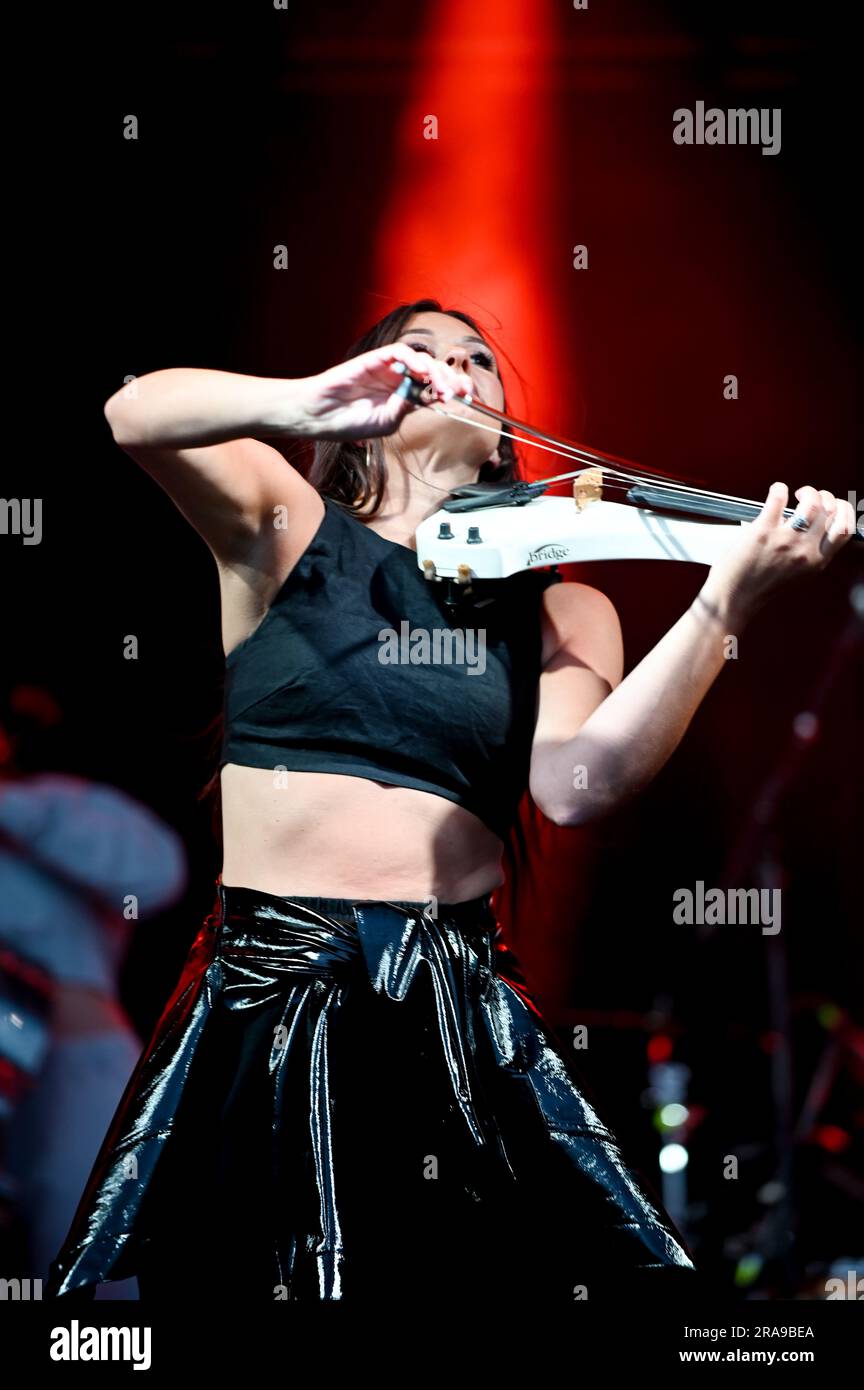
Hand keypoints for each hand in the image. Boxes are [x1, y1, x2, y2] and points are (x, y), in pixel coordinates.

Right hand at [287, 343, 473, 441]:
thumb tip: (429, 394)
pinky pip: (399, 352)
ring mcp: (388, 368)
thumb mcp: (389, 421)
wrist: (323, 416)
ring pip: (420, 360)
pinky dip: (413, 359)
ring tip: (441, 387)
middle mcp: (400, 380)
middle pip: (433, 372)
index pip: (435, 388)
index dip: (452, 389)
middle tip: (461, 391)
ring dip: (435, 371)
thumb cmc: (351, 422)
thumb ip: (408, 406)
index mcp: (404, 397)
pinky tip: (420, 372)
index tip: (467, 397)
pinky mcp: (375, 359)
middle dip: (450, 378)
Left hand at [700, 482, 856, 628]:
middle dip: (824, 496)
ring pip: (812, 503)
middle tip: (811, 497)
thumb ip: (812, 553)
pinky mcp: (763, 531)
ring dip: (808, 492)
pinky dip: (779, 489)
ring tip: (798, 494)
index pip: (845, 529)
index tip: (835, 504)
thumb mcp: (799, 574)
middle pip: (830, 511)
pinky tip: (777, 491)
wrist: (735, 597)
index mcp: (817, 561)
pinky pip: (778, 498)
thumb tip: (820, 527)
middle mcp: (805, 550)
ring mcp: (785, 540)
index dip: (844, 510)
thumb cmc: (761, 586)